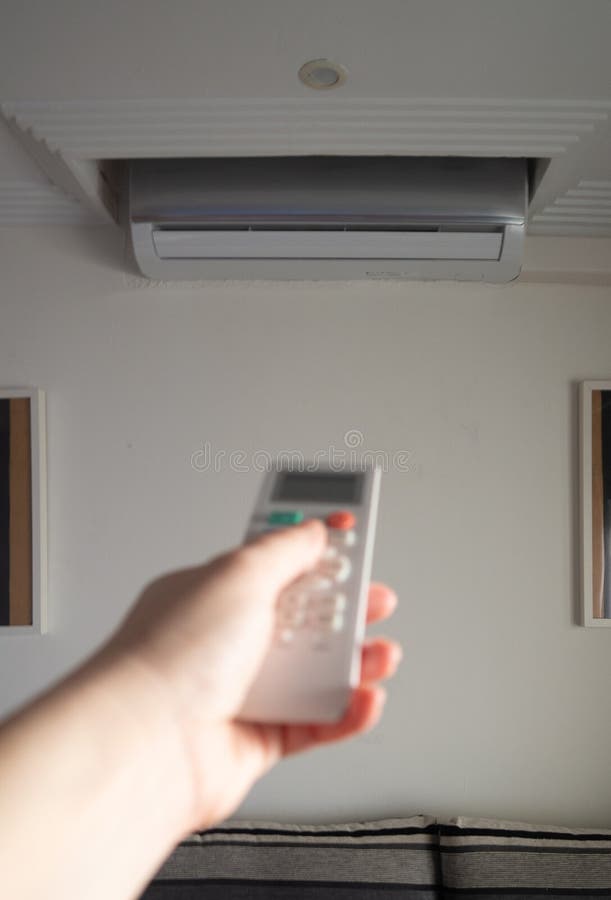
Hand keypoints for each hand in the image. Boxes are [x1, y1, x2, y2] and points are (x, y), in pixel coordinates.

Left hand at [104, 519, 400, 830]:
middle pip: (301, 618)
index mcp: (212, 593)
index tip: (348, 538)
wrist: (145, 745)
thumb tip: (313, 531)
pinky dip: (345, 713)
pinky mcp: (257, 738)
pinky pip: (314, 723)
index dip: (312, 550)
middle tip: (374, 600)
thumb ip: (283, 549)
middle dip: (345, 609)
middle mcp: (225, 641)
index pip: (273, 562)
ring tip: (381, 654)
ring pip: (313, 673)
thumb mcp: (238, 574)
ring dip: (354, 664)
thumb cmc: (171, 657)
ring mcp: (241, 691)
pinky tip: (363, 699)